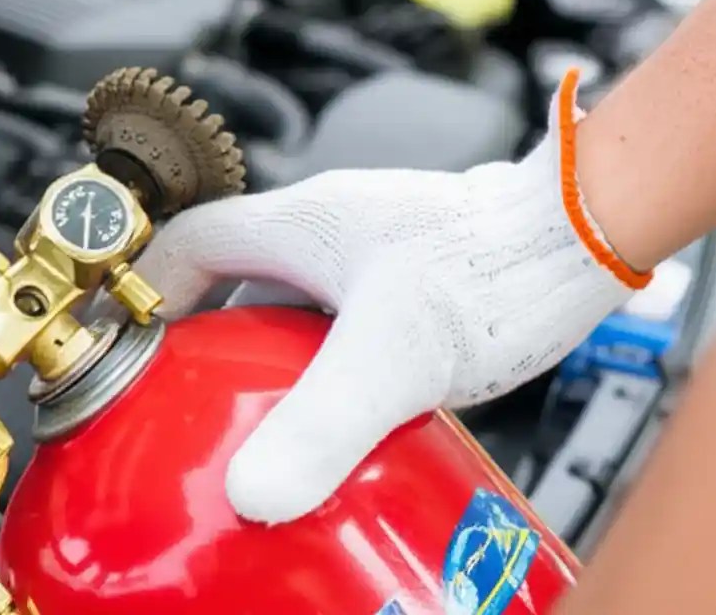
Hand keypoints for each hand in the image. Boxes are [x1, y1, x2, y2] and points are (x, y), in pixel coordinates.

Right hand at [131, 74, 646, 523]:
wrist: (586, 233)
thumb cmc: (496, 267)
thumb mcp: (396, 355)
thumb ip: (320, 423)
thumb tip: (253, 491)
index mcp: (299, 223)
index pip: (188, 242)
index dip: (147, 289)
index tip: (128, 337)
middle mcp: (326, 226)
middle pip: (229, 269)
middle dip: (197, 327)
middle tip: (182, 385)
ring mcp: (366, 246)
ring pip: (282, 291)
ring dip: (257, 341)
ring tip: (248, 403)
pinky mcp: (404, 271)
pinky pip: (330, 309)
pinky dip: (312, 351)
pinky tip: (332, 400)